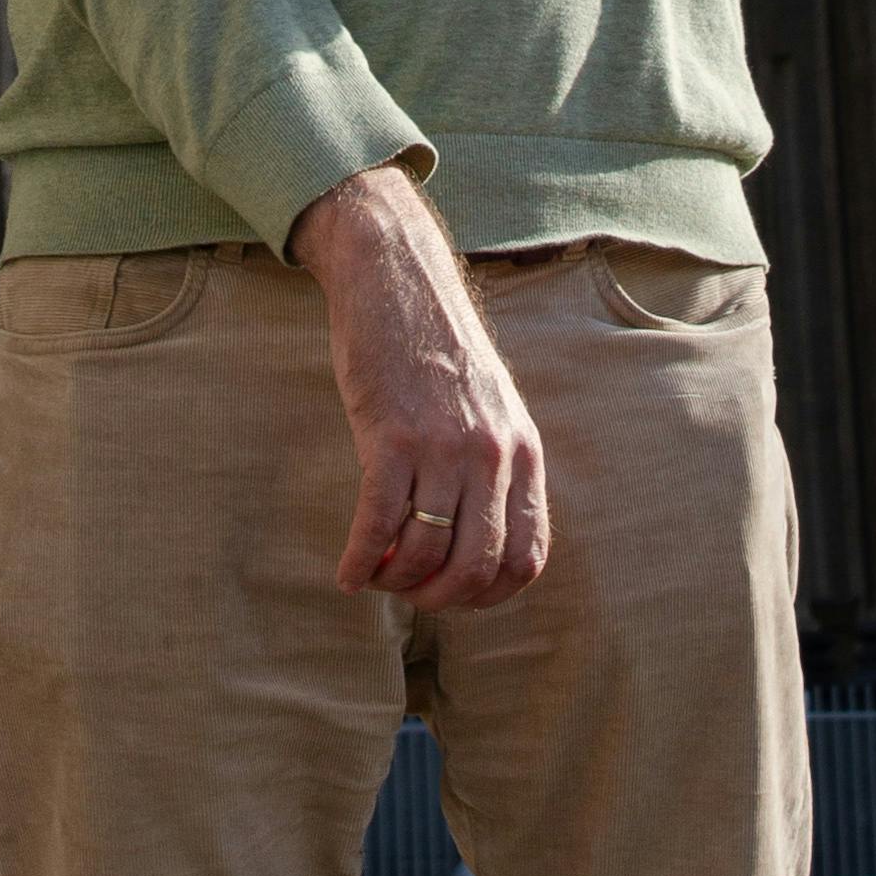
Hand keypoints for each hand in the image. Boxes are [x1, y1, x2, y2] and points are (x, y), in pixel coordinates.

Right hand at [287, 167, 548, 614]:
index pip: (528, 556)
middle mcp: (491, 454)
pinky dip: (361, 562)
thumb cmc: (434, 347)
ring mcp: (443, 446)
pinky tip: (348, 573)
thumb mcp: (490, 406)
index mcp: (522, 450)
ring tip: (375, 576)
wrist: (396, 278)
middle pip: (476, 566)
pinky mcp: (391, 437)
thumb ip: (495, 466)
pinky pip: (378, 525)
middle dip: (439, 597)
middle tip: (410, 592)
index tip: (455, 595)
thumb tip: (477, 545)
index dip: (491, 595)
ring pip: (424, 553)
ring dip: (395, 581)